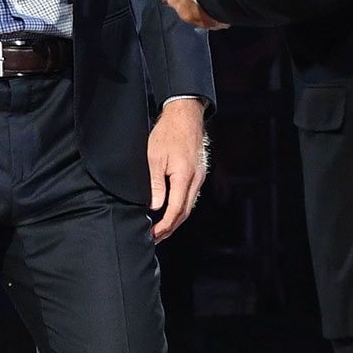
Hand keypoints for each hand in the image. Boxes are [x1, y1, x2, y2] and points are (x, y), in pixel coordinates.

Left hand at [147, 96, 209, 241]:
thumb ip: (155, 184)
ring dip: (175, 219)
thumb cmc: (168, 133)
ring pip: (189, 205)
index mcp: (184, 176)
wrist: (185, 115)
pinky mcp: (197, 173)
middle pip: (185, 212)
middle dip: (170, 228)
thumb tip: (155, 207)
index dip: (165, 226)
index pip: (176, 210)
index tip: (154, 234)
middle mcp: (195, 179)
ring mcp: (199, 176)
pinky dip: (180, 208)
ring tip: (161, 228)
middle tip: (155, 237)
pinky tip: (170, 210)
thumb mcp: (154, 157)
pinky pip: (190, 196)